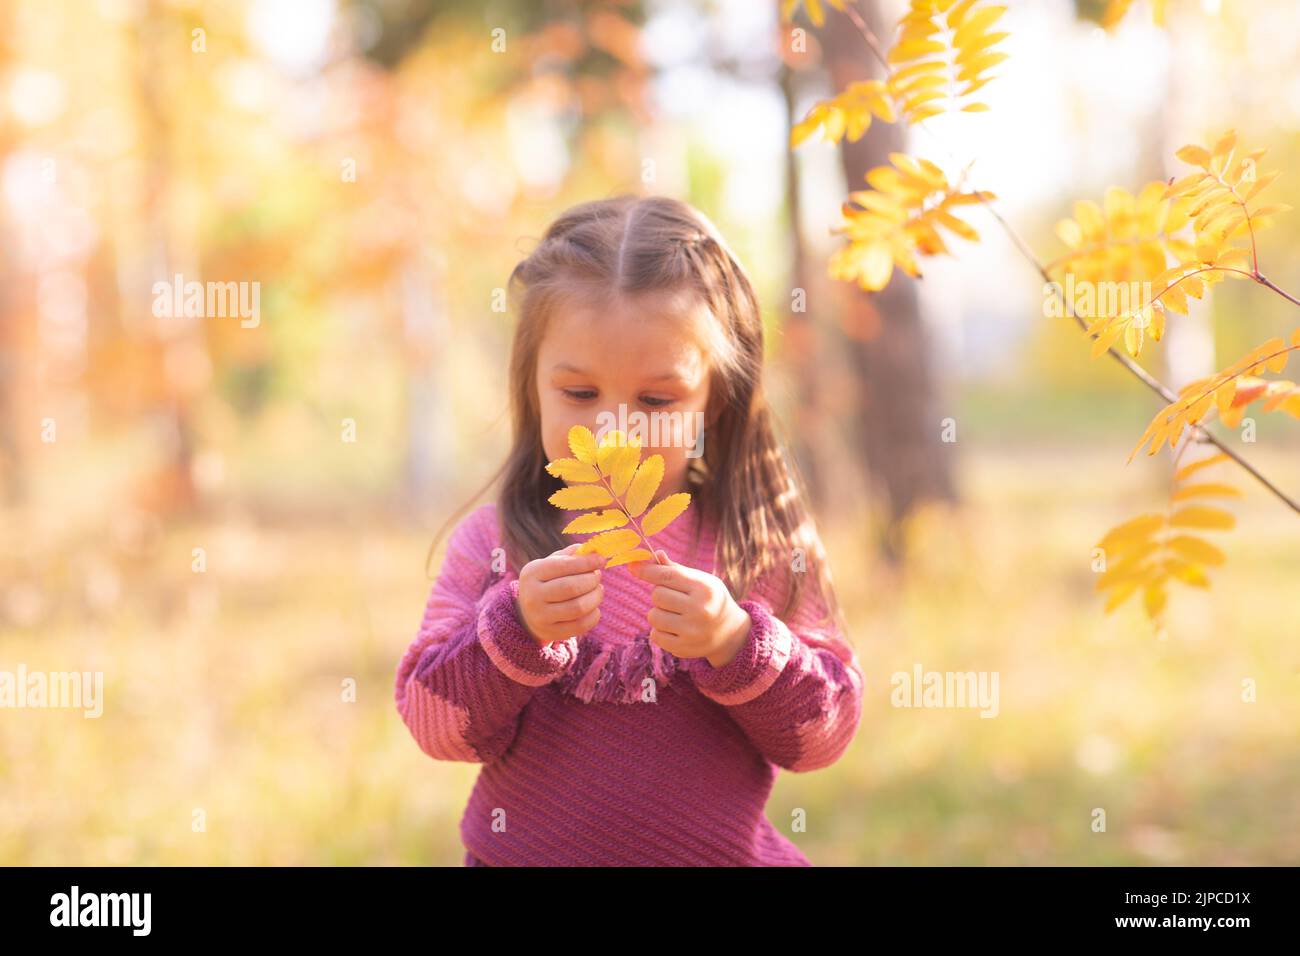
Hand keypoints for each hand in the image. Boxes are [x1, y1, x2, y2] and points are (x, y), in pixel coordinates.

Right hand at [515, 543, 604, 645]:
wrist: (527, 614)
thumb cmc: (546, 582)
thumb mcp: (550, 564)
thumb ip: (571, 555)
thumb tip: (595, 549)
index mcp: (533, 573)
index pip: (563, 565)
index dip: (586, 562)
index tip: (601, 560)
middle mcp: (533, 596)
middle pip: (571, 587)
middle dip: (591, 580)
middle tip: (598, 576)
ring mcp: (541, 616)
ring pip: (578, 607)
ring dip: (595, 597)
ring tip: (598, 590)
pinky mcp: (552, 632)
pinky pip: (580, 626)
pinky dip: (594, 615)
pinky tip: (594, 608)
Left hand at [627, 549, 751, 667]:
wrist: (730, 632)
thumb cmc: (710, 599)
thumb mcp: (701, 580)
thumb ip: (676, 569)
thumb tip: (654, 555)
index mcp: (704, 589)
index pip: (667, 576)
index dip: (646, 570)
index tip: (632, 566)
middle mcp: (700, 610)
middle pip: (657, 595)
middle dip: (660, 594)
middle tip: (673, 599)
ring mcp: (692, 631)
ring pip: (653, 616)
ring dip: (658, 613)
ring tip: (674, 614)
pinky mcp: (683, 648)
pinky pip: (655, 635)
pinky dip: (660, 631)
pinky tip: (674, 629)